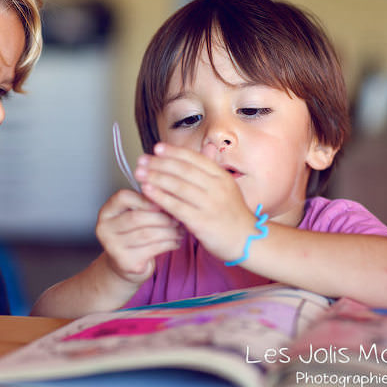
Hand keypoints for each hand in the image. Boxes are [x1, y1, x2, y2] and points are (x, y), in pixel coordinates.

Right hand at [96, 189, 182, 283]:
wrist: (126, 264)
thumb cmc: (133, 234)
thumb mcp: (134, 215)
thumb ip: (145, 204)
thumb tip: (168, 196)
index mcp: (106, 212)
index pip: (123, 197)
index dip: (145, 198)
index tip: (162, 202)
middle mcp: (105, 229)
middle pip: (136, 217)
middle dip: (161, 217)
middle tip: (177, 218)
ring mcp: (113, 247)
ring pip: (147, 234)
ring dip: (168, 231)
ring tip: (180, 229)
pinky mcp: (126, 262)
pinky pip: (152, 249)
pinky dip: (168, 244)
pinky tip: (176, 241)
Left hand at [134, 142, 254, 261]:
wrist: (247, 241)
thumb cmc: (232, 214)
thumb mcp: (227, 187)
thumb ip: (213, 167)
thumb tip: (208, 145)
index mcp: (222, 176)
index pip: (194, 159)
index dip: (174, 152)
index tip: (156, 148)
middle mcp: (217, 187)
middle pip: (183, 170)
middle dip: (159, 163)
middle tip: (141, 159)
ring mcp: (210, 204)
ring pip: (178, 186)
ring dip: (156, 177)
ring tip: (139, 173)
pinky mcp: (201, 222)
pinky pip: (176, 206)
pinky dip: (160, 197)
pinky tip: (147, 191)